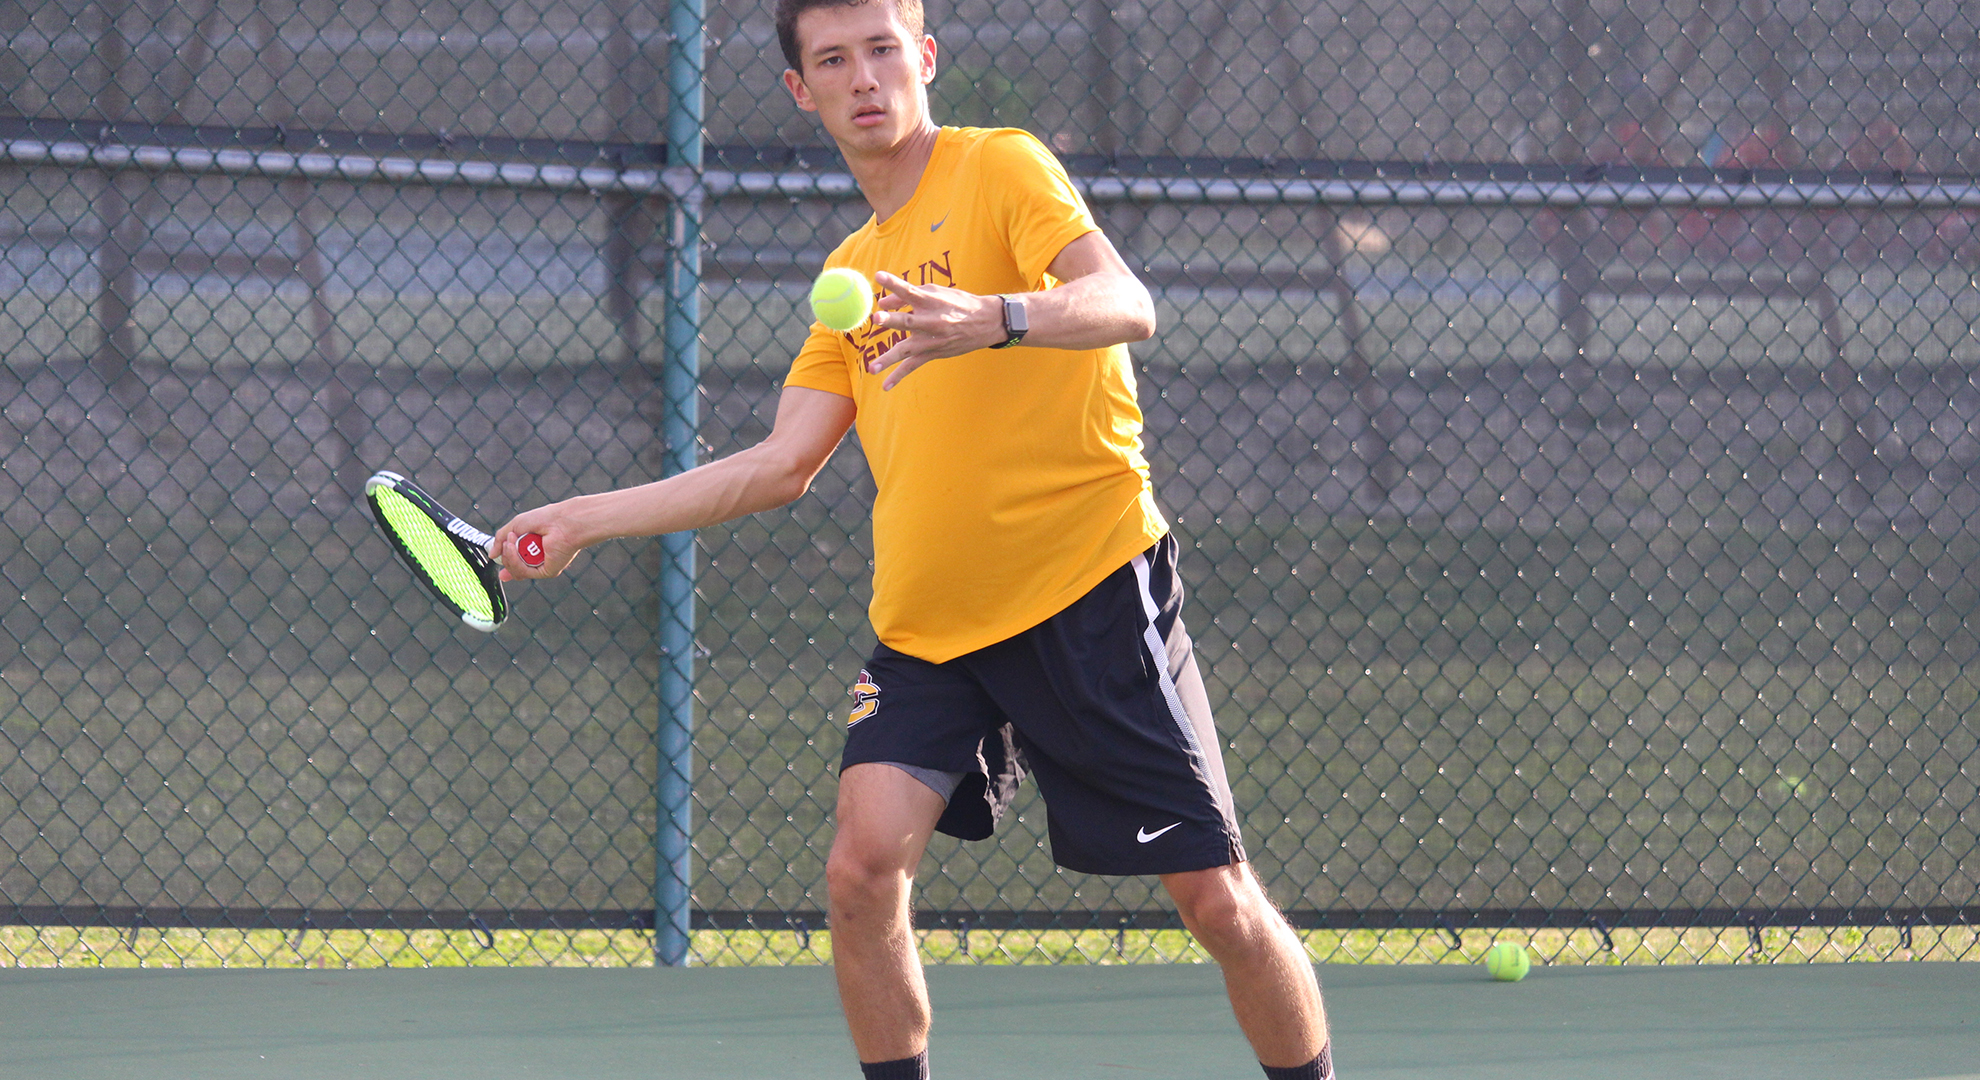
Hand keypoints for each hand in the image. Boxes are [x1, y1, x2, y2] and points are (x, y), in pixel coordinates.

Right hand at [490, 504, 581, 580]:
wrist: (562, 521)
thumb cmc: (545, 519)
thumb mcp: (515, 525)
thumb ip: (500, 539)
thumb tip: (492, 555)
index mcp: (531, 548)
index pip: (515, 561)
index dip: (505, 562)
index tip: (495, 559)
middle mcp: (537, 559)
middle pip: (512, 568)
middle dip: (505, 555)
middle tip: (509, 539)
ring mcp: (542, 566)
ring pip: (516, 571)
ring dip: (509, 556)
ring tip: (512, 540)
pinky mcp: (547, 572)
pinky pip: (524, 572)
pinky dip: (515, 560)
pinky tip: (514, 547)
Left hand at [865, 271, 1004, 389]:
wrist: (986, 323)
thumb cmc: (957, 303)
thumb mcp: (936, 292)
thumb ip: (907, 296)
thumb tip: (882, 302)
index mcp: (931, 301)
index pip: (910, 290)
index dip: (894, 283)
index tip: (879, 276)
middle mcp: (931, 321)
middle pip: (908, 321)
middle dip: (892, 320)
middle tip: (877, 317)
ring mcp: (932, 340)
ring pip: (906, 350)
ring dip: (889, 359)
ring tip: (871, 368)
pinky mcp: (933, 353)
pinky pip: (913, 366)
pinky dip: (899, 376)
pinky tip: (885, 386)